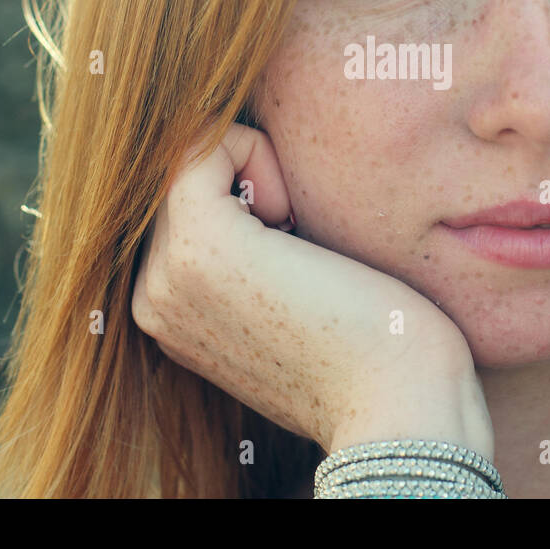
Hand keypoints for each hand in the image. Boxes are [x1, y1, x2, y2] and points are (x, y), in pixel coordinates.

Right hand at [131, 123, 493, 458]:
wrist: (397, 403)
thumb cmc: (369, 344)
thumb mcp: (287, 298)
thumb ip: (252, 259)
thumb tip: (260, 201)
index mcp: (168, 315)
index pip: (183, 210)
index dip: (245, 201)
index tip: (299, 246)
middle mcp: (152, 300)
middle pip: (184, 182)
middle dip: (246, 182)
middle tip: (303, 237)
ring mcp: (168, 276)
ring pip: (189, 160)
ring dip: (252, 170)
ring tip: (298, 231)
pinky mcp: (202, 244)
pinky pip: (202, 144)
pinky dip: (253, 148)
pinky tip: (292, 209)